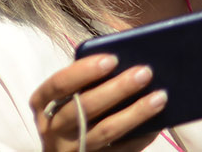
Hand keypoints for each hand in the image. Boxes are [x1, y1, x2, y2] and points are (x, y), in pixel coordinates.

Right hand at [29, 52, 163, 151]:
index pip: (59, 84)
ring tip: (159, 96)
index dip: (84, 71)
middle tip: (144, 72)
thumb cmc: (67, 118)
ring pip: (107, 130)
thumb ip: (80, 85)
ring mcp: (73, 150)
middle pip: (86, 106)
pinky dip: (140, 137)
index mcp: (41, 105)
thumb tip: (122, 65)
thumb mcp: (62, 101)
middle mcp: (53, 129)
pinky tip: (157, 124)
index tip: (112, 59)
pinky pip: (121, 151)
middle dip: (117, 87)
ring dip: (136, 112)